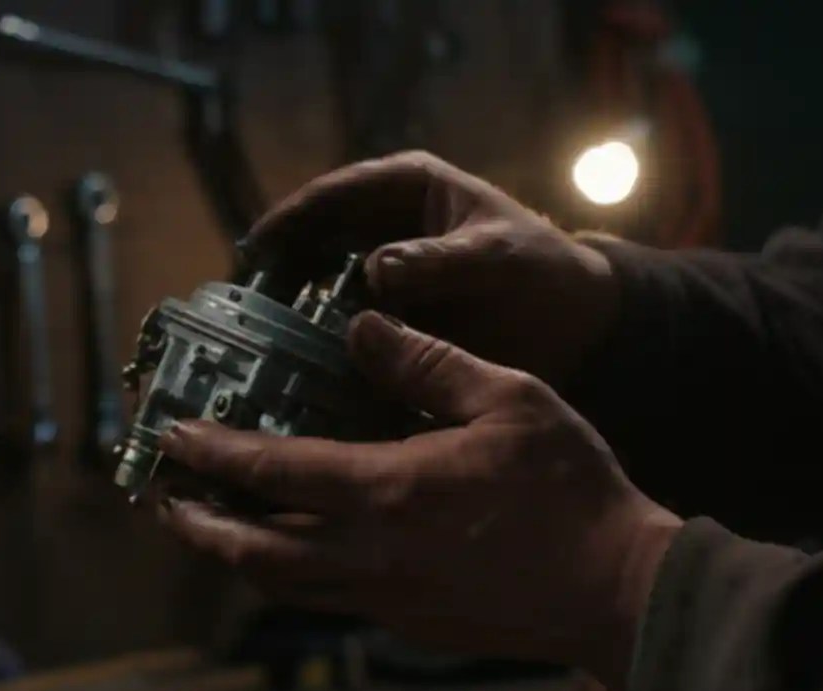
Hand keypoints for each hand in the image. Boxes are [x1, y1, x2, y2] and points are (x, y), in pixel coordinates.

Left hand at [157, 312, 679, 687]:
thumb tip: (365, 326)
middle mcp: (371, 555)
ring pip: (283, 585)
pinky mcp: (411, 624)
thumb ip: (426, 361)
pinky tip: (295, 550)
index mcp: (388, 491)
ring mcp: (388, 598)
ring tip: (209, 525)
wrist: (618, 589)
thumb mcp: (507, 397)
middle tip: (164, 499)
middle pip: (254, 550)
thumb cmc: (568, 492)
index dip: (215, 453)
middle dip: (198, 524)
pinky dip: (290, 574)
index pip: (274, 470)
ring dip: (235, 555)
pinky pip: (327, 600)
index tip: (174, 436)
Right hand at [242, 151, 619, 381]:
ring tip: (259, 343)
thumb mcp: (497, 257)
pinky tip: (299, 371)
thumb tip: (375, 270)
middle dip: (280, 270)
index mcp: (408, 187)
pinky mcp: (392, 317)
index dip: (292, 218)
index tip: (257, 248)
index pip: (337, 193)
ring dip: (294, 312)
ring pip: (323, 285)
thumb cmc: (543, 272)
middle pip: (316, 240)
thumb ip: (441, 261)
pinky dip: (324, 344)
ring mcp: (385, 274)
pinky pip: (346, 325)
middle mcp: (385, 226)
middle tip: (243, 307)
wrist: (579, 324)